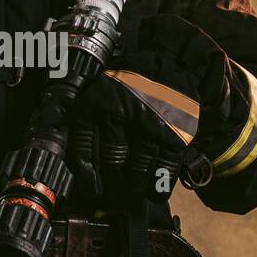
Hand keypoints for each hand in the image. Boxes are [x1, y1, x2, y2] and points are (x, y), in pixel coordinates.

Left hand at [67, 14, 228, 203]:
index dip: (87, 175)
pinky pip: (164, 168)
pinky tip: (154, 193)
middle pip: (112, 163)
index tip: (91, 189)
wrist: (169, 63)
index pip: (85, 150)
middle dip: (112, 182)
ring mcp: (150, 126)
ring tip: (134, 191)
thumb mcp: (100, 92)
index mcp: (97, 105)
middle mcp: (122, 115)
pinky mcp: (174, 134)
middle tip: (113, 192)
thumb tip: (81, 164)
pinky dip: (159, 186)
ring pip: (138, 169)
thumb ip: (88, 122)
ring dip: (135, 187)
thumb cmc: (130, 83)